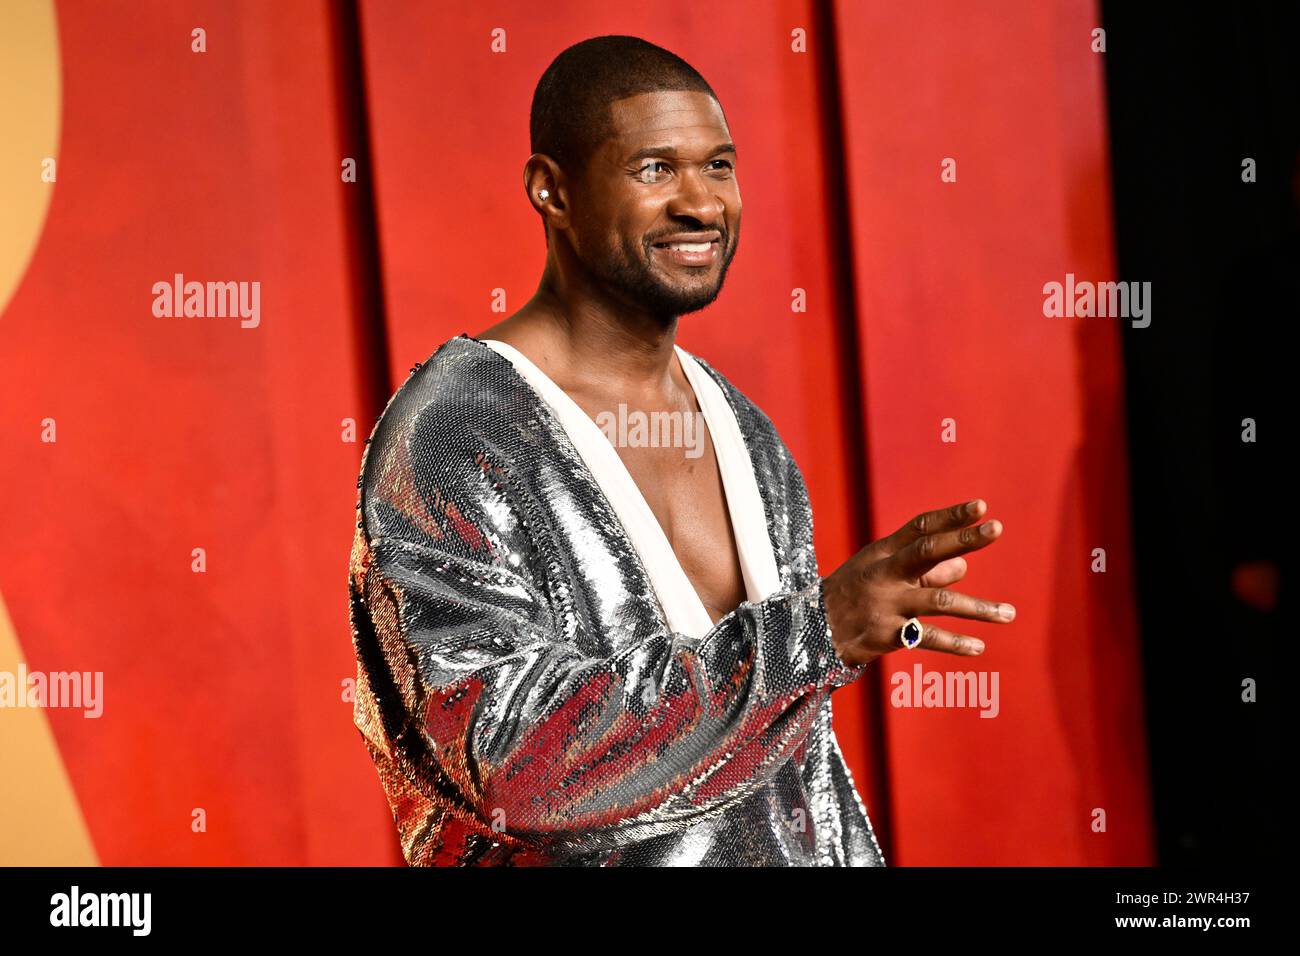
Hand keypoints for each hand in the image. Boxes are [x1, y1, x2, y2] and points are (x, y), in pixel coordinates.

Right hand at [821, 499, 1012, 666]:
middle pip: (927, 551)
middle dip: (963, 539)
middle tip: (996, 530)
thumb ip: (925, 570)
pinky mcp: (886, 634)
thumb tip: (965, 567)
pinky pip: (927, 638)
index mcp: (885, 554)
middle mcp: (886, 574)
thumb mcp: (882, 574)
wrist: (809, 630)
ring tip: (1009, 613)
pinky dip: (955, 644)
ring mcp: (886, 604)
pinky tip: (979, 647)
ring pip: (938, 603)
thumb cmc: (853, 596)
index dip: (951, 516)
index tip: (982, 506)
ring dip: (978, 608)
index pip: (921, 528)